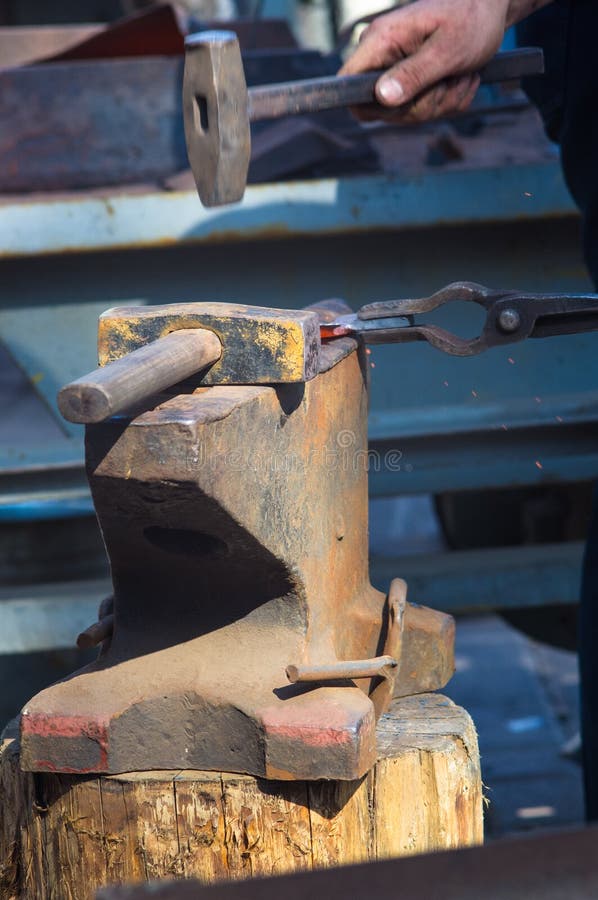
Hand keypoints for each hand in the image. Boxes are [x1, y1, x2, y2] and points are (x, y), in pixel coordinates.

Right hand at [339, 0, 512, 122]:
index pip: (346, 82)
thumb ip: (414, 74)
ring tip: (460, 76)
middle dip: (422, 106)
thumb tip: (383, 97)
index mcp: (381, 40)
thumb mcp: (448, 49)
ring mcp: (395, 69)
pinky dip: (446, 101)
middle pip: (382, 110)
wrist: (490, 8)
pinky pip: (421, 110)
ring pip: (405, 114)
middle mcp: (381, 55)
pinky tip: (460, 79)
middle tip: (451, 82)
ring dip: (440, 103)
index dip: (366, 105)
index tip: (401, 104)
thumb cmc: (472, 18)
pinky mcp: (409, 80)